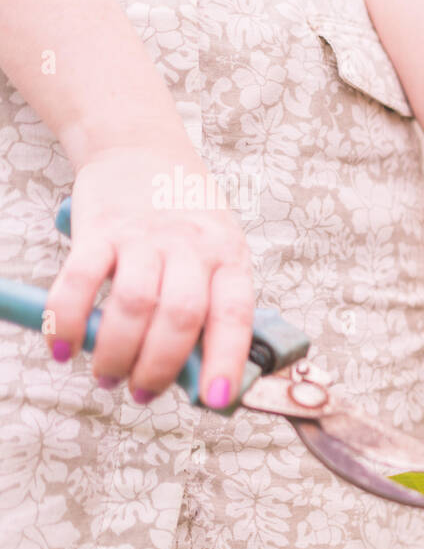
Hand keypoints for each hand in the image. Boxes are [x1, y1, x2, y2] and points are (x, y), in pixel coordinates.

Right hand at [44, 143, 253, 407]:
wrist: (141, 148)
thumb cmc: (185, 217)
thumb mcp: (216, 252)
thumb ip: (209, 304)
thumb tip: (196, 374)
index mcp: (229, 257)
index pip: (234, 315)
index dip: (225, 361)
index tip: (214, 400)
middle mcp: (191, 246)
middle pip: (179, 317)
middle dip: (158, 368)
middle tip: (141, 393)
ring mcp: (144, 235)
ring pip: (133, 306)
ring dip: (115, 353)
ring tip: (107, 375)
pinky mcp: (99, 228)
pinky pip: (80, 280)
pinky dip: (67, 321)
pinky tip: (63, 347)